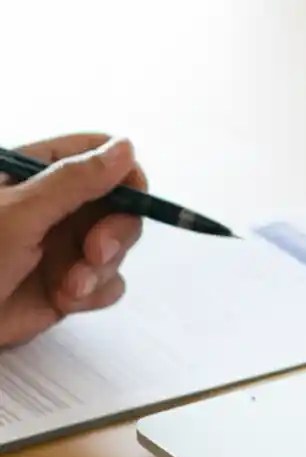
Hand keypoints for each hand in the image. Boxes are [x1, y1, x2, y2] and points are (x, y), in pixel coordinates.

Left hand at [0, 134, 145, 347]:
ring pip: (116, 247)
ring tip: (69, 289)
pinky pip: (107, 283)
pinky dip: (95, 294)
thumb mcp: (18, 214)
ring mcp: (61, 246)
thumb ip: (74, 181)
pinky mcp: (68, 285)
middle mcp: (53, 206)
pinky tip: (66, 301)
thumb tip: (124, 148)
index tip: (130, 201)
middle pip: (118, 205)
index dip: (124, 175)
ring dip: (100, 270)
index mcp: (34, 174)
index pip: (97, 154)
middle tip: (96, 253)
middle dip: (115, 233)